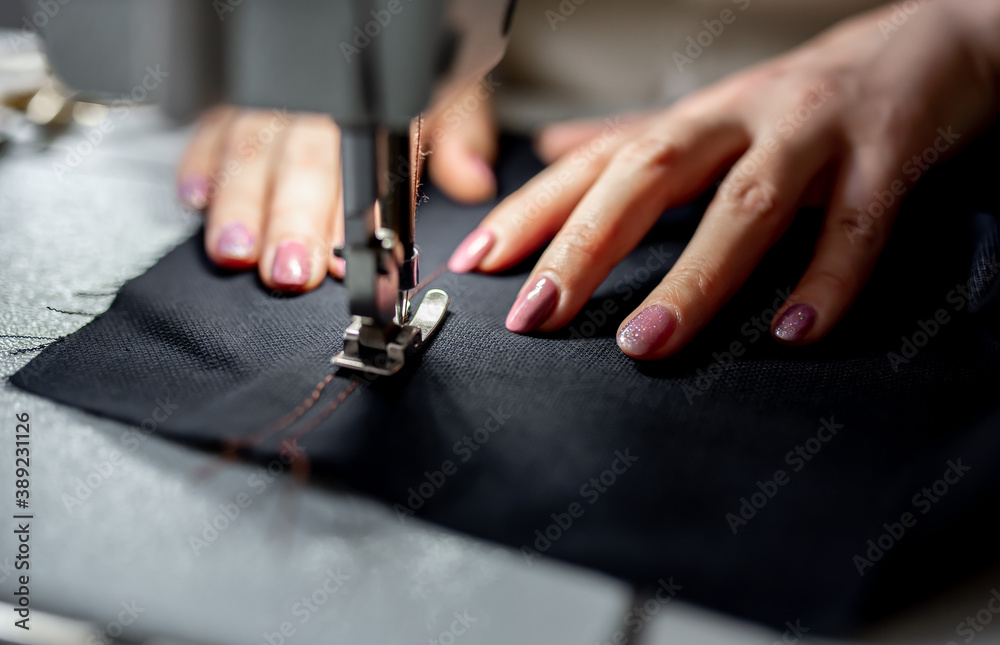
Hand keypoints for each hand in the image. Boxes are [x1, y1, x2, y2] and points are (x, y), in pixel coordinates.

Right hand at [176, 80, 498, 291]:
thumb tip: (473, 180)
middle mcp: (322, 103)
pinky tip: (196, 199)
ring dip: (240, 202)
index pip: (364, 164)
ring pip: (251, 145)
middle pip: (304, 161)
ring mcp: (275, 101)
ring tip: (234, 249)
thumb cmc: (411, 74)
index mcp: (378, 106)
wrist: (371, 24)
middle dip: (292, 220)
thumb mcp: (452, 87)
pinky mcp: (236, 100)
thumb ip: (460, 133)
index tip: (341, 259)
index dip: (350, 214)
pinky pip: (211, 126)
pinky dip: (199, 163)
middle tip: (287, 271)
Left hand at [448, 0, 999, 357]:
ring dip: (693, 276)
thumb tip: (549, 152)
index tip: (476, 265)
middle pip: (649, 172)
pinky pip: (857, 223)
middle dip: (586, 244)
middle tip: (535, 314)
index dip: (531, 211)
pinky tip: (793, 332)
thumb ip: (630, 141)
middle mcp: (739, 119)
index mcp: (692, 120)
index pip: (595, 164)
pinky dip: (827, 278)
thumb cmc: (800, 100)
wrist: (926, 49)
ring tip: (644, 344)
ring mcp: (812, 135)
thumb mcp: (708, 120)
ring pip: (745, 203)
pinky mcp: (888, 155)